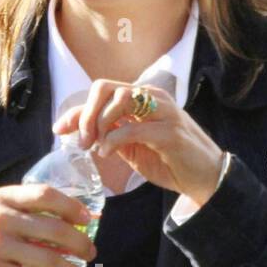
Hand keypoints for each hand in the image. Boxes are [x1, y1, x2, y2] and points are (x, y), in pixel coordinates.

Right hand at [0, 183, 97, 266]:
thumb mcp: (5, 217)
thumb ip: (36, 215)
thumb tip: (84, 223)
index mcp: (4, 198)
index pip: (44, 194)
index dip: (71, 206)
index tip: (88, 219)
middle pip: (52, 227)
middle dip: (78, 242)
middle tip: (91, 253)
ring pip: (46, 258)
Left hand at [53, 79, 223, 206]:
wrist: (206, 178)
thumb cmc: (170, 161)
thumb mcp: (133, 146)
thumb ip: (112, 134)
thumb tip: (81, 132)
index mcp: (143, 98)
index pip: (101, 92)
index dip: (76, 110)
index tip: (59, 130)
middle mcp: (153, 97)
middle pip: (106, 88)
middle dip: (85, 114)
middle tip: (80, 141)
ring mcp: (164, 111)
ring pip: (121, 99)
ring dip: (99, 123)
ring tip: (93, 146)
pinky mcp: (171, 132)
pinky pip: (134, 128)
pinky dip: (114, 140)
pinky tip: (106, 153)